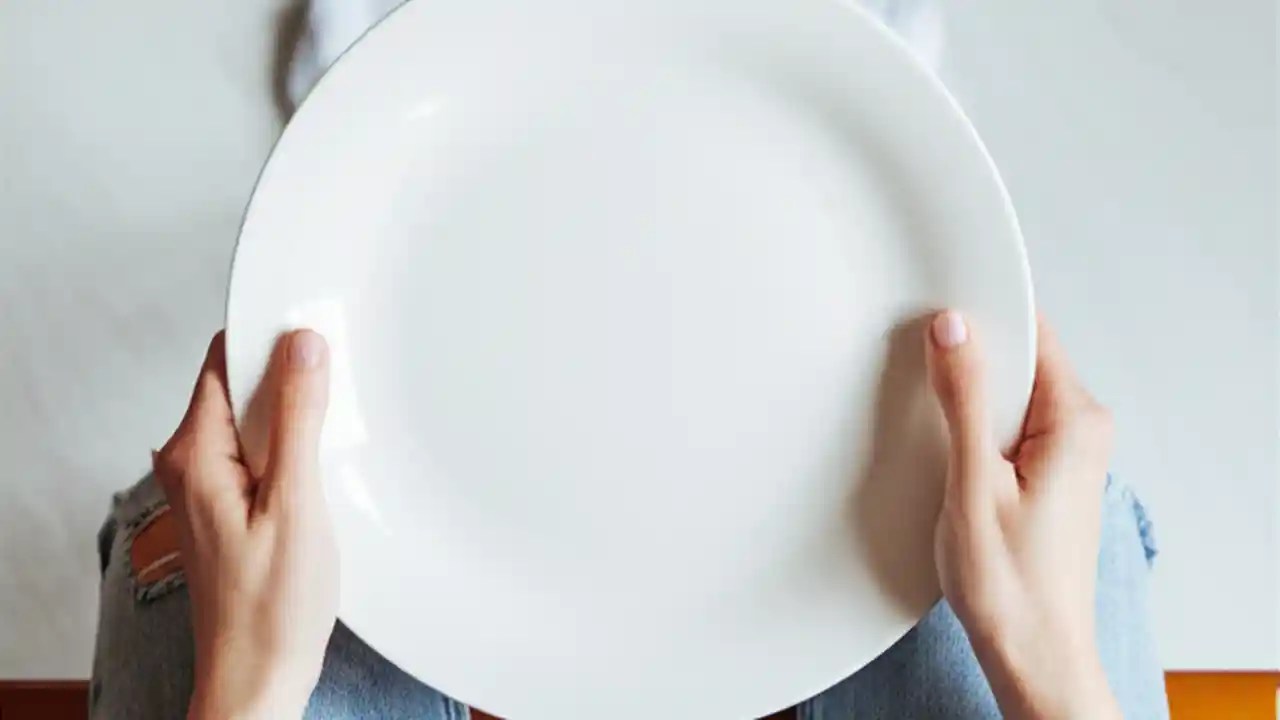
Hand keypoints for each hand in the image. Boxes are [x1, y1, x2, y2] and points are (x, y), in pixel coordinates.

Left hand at [153, 331, 335, 719]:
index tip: (316, 330)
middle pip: (242, 386)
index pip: (226, 359)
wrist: (259, 676)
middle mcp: (191, 464)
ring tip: (334, 438)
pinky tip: (323, 470)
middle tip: (340, 390)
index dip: (271, 338)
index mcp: (195, 454)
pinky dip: (293, 449)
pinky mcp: (232, 505)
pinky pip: (262, 452)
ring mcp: (210, 486)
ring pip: (255, 419)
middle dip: (291, 377)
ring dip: (296, 416)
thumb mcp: (295, 503)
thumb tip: (301, 347)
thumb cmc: (270, 608)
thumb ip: (296, 419)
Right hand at [926, 312, 1120, 719]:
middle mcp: (1081, 430)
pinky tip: (948, 449)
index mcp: (1076, 421)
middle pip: (1019, 358)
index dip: (981, 315)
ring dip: (967, 395)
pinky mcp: (1046, 474)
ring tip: (931, 419)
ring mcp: (1066, 453)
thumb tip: (953, 328)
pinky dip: (974, 426)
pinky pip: (1008, 425)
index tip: (934, 309)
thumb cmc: (1011, 585)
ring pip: (1009, 393)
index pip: (1032, 331)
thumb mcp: (974, 484)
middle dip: (968, 356)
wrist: (1032, 652)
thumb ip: (964, 400)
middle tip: (918, 371)